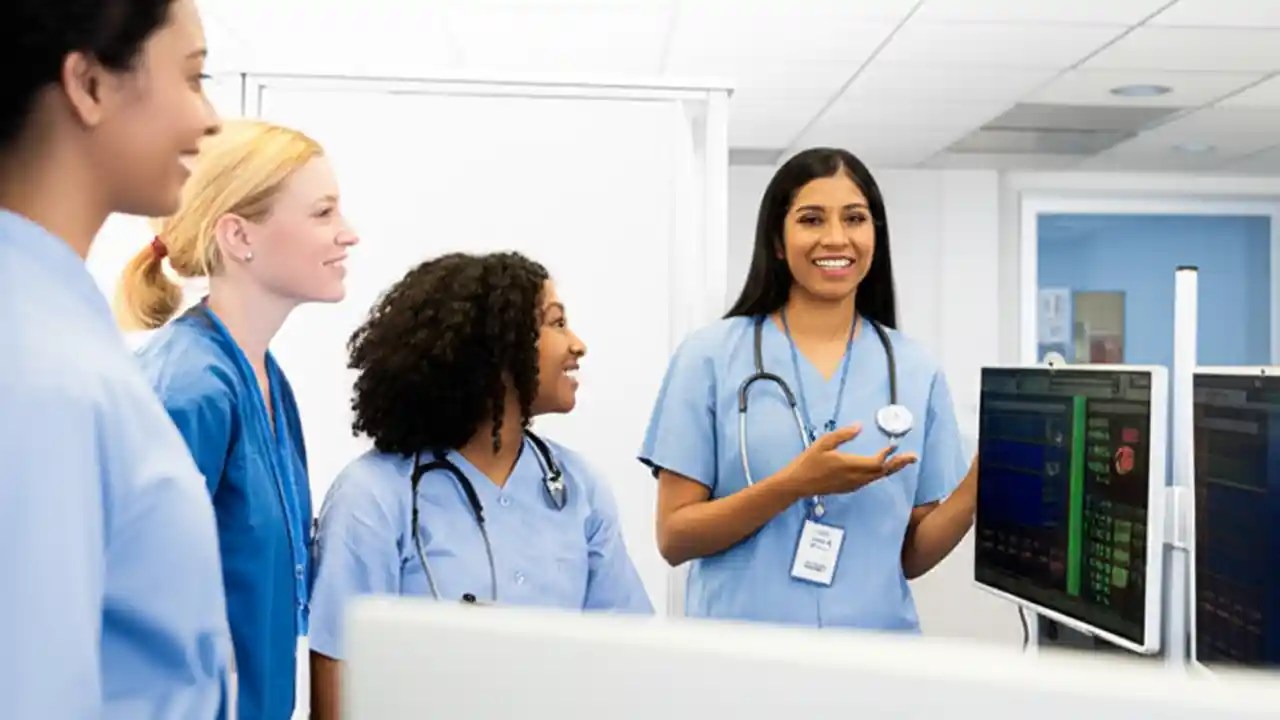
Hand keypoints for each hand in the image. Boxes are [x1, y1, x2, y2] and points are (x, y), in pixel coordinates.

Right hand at [778, 423, 917, 498]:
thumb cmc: (809, 462)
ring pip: (877, 477)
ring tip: (901, 462)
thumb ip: (843, 435)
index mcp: (850, 465)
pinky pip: (869, 481)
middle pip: (883, 472)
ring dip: (890, 469)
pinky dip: (879, 473)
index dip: (888, 454)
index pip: (877, 461)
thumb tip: (859, 426)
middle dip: (899, 464)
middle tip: (913, 457)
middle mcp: (855, 477)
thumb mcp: (823, 443)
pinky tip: (880, 469)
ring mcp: (852, 484)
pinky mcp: (849, 488)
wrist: (798, 484)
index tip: (895, 445)